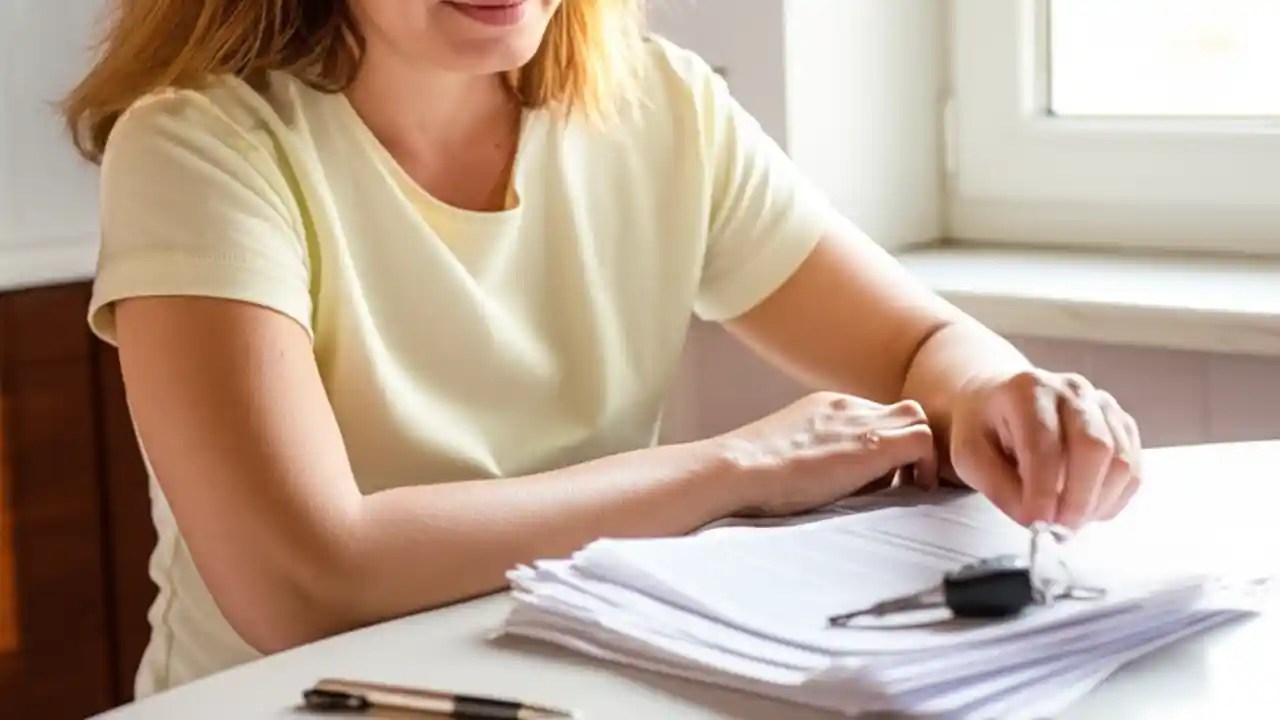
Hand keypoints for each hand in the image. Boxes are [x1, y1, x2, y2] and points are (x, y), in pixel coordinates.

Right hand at [715, 392, 938, 516]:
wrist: (739, 469)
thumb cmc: (751, 477)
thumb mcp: (787, 456)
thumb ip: (815, 458)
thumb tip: (832, 483)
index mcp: (824, 407)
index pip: (873, 415)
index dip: (883, 444)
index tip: (879, 477)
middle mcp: (846, 406)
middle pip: (899, 412)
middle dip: (905, 443)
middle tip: (904, 480)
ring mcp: (861, 421)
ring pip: (916, 420)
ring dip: (918, 452)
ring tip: (911, 486)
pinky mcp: (876, 444)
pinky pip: (924, 441)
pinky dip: (927, 465)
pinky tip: (917, 490)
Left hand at [949, 369, 1142, 528]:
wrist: (1000, 399)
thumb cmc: (984, 428)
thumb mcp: (969, 455)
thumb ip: (998, 487)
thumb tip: (1036, 520)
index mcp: (1028, 390)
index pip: (1045, 443)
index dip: (1044, 489)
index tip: (1037, 523)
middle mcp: (1072, 390)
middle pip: (1094, 447)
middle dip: (1078, 499)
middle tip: (1059, 530)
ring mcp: (1102, 404)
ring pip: (1120, 460)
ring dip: (1098, 502)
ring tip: (1069, 520)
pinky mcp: (1121, 423)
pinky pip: (1132, 468)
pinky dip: (1113, 498)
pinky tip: (1087, 507)